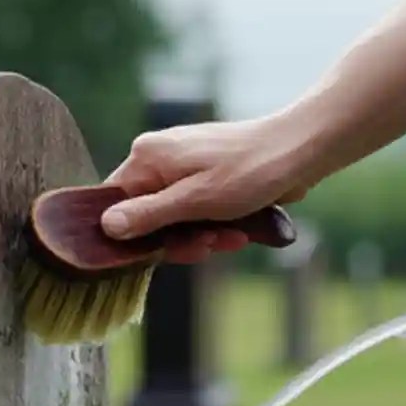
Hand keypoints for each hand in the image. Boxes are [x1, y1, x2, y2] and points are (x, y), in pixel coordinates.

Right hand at [99, 114, 312, 263]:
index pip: (116, 204)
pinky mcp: (205, 175)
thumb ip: (148, 214)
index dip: (133, 236)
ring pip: (176, 217)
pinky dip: (214, 224)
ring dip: (202, 235)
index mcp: (147, 156)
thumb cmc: (249, 171)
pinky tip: (239, 232)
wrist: (299, 151)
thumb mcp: (194, 201)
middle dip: (179, 238)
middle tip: (209, 246)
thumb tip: (105, 226)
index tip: (160, 254)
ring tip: (232, 238)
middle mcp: (159, 157)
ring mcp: (183, 165)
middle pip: (147, 215)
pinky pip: (197, 209)